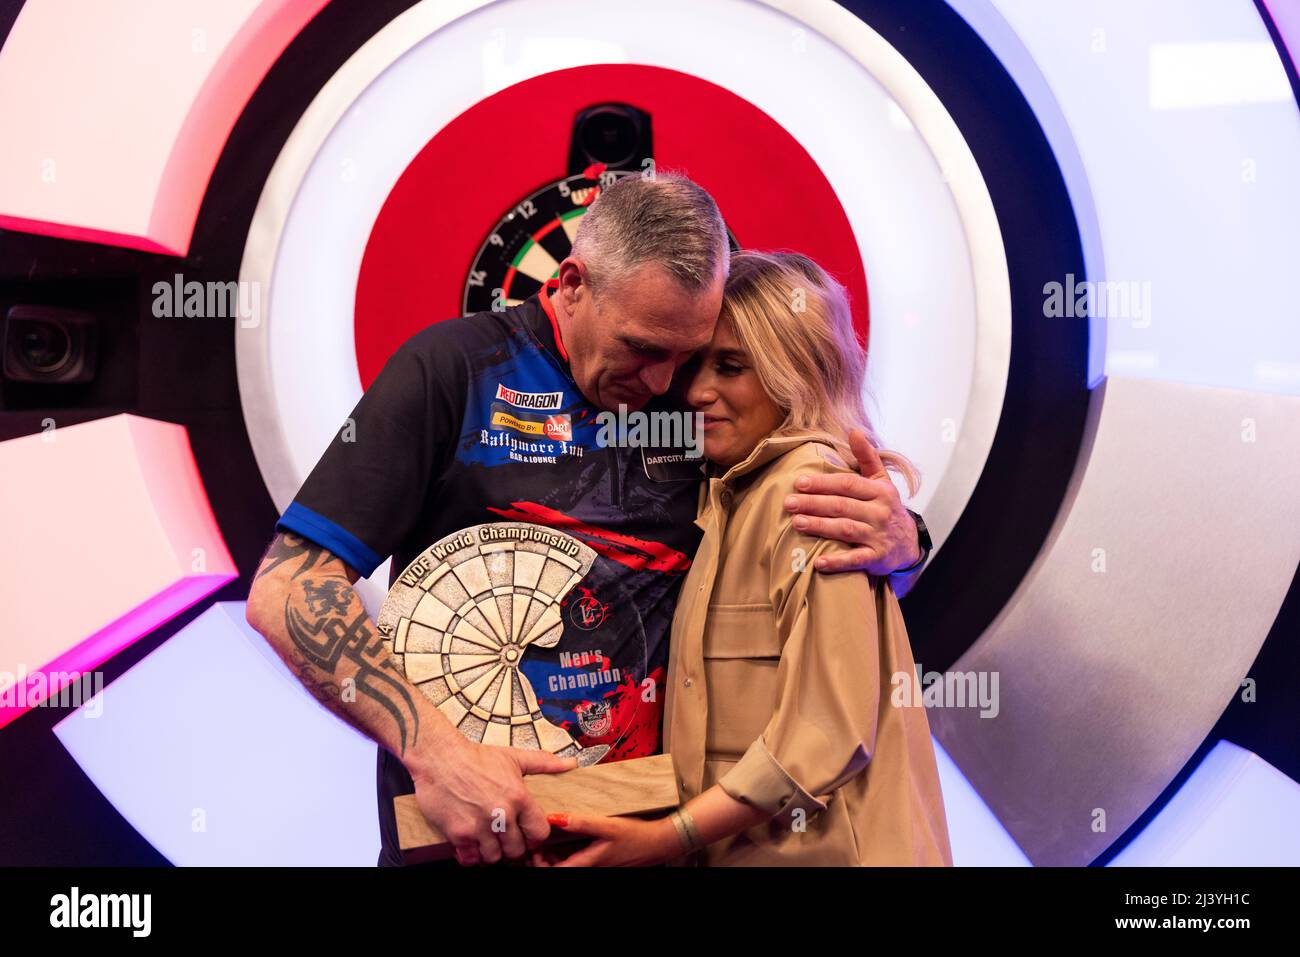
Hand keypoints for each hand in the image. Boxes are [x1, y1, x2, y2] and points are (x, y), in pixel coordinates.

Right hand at [409, 733, 576, 866]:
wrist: (440, 757)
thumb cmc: (475, 757)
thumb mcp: (513, 757)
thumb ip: (543, 763)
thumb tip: (570, 763)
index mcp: (519, 797)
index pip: (539, 832)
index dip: (535, 837)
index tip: (527, 835)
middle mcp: (502, 814)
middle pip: (516, 850)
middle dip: (512, 846)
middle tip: (504, 839)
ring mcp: (480, 826)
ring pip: (494, 857)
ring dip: (491, 852)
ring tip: (487, 841)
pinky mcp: (459, 833)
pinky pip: (471, 859)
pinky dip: (471, 856)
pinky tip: (471, 845)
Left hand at [529, 813, 680, 866]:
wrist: (659, 842)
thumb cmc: (637, 836)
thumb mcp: (608, 825)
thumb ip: (581, 822)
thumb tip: (554, 818)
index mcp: (587, 864)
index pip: (553, 872)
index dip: (538, 862)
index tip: (532, 846)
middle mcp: (588, 867)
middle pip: (557, 869)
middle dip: (542, 858)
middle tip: (534, 841)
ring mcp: (593, 864)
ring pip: (565, 865)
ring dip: (552, 854)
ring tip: (545, 836)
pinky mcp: (598, 858)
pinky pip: (575, 859)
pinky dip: (565, 851)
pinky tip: (564, 835)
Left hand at [783, 428, 920, 574]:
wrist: (908, 543)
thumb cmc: (886, 508)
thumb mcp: (882, 481)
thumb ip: (868, 457)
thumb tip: (855, 430)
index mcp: (879, 491)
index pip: (848, 484)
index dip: (823, 483)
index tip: (799, 482)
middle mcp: (880, 512)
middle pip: (842, 505)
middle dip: (814, 503)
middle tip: (788, 502)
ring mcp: (879, 536)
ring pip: (846, 529)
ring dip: (820, 526)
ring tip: (796, 523)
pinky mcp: (877, 558)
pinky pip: (856, 560)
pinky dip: (838, 562)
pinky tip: (818, 563)